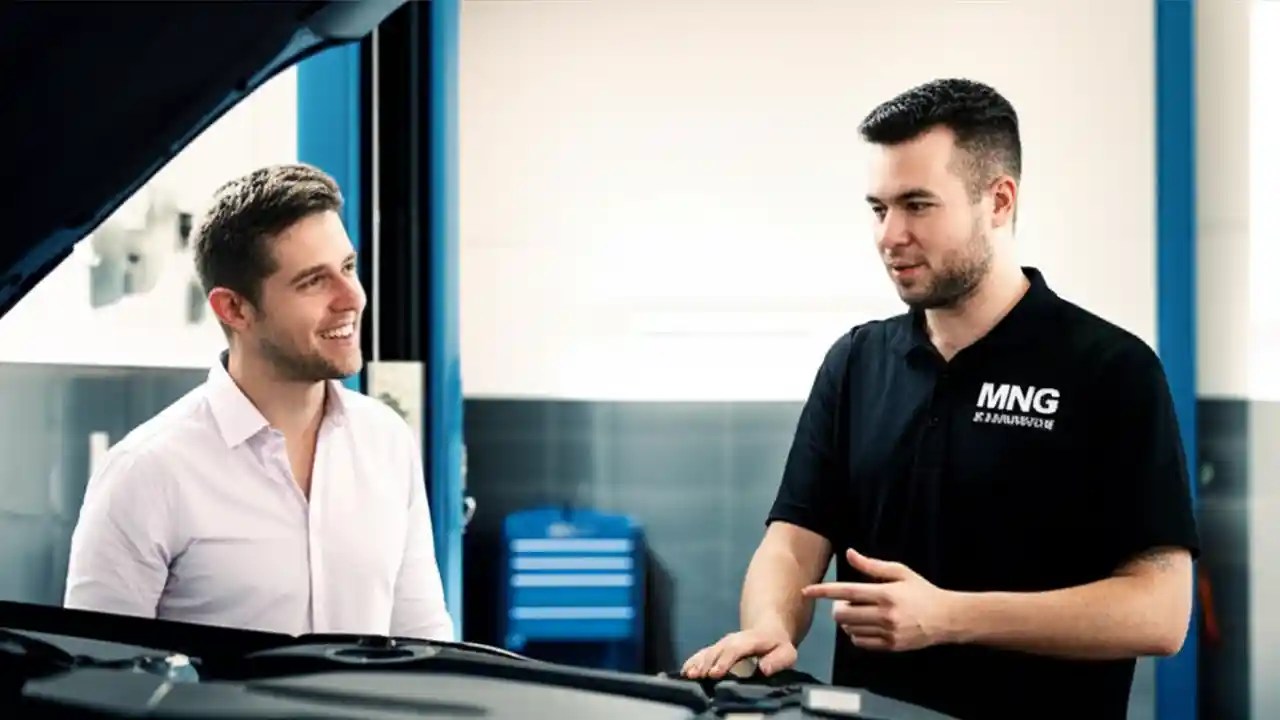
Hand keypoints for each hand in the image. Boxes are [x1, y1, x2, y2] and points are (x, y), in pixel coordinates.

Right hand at [680, 625, 796, 678]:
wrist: (768, 629)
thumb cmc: (778, 646)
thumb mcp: (787, 653)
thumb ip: (778, 660)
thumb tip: (764, 668)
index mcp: (752, 640)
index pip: (737, 648)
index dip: (725, 660)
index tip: (716, 673)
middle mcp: (734, 640)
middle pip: (718, 650)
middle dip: (707, 663)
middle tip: (698, 676)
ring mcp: (724, 644)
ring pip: (709, 652)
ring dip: (698, 663)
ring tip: (689, 674)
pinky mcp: (717, 649)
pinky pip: (703, 654)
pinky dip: (694, 661)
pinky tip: (685, 671)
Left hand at [802, 548, 957, 651]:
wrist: (946, 618)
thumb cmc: (921, 592)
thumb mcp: (900, 572)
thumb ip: (872, 565)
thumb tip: (849, 553)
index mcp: (885, 593)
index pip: (846, 592)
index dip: (823, 591)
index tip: (807, 592)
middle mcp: (884, 615)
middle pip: (842, 615)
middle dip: (837, 609)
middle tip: (845, 604)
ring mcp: (887, 633)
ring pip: (849, 630)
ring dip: (846, 622)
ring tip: (858, 614)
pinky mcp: (890, 647)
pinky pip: (860, 643)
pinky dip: (855, 635)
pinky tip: (864, 627)